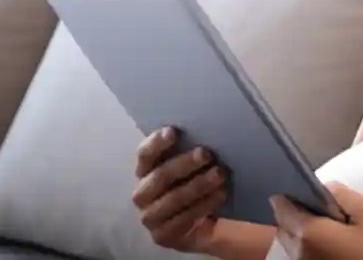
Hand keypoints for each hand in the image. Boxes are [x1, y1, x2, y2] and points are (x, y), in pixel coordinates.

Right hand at [131, 126, 228, 253]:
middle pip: (160, 175)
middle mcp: (142, 193)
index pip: (145, 154)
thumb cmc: (196, 182)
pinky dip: (204, 204)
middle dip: (184, 163)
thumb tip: (208, 128)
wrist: (205, 221)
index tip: (174, 131)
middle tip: (207, 153)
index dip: (156, 143)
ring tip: (219, 174)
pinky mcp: (162, 235)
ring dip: (198, 185)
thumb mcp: (193, 166)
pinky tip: (220, 194)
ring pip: (173, 198)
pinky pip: (183, 218)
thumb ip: (191, 149)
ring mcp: (150, 217)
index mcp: (145, 171)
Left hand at [269, 183, 362, 259]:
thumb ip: (343, 195)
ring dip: (306, 231)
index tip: (300, 183)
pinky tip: (338, 242)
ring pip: (296, 246)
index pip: (281, 207)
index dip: (289, 191)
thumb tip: (326, 188)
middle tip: (319, 202)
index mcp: (310, 234)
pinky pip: (309, 258)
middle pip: (285, 228)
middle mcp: (302, 257)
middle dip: (296, 212)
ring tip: (332, 222)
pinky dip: (316, 247)